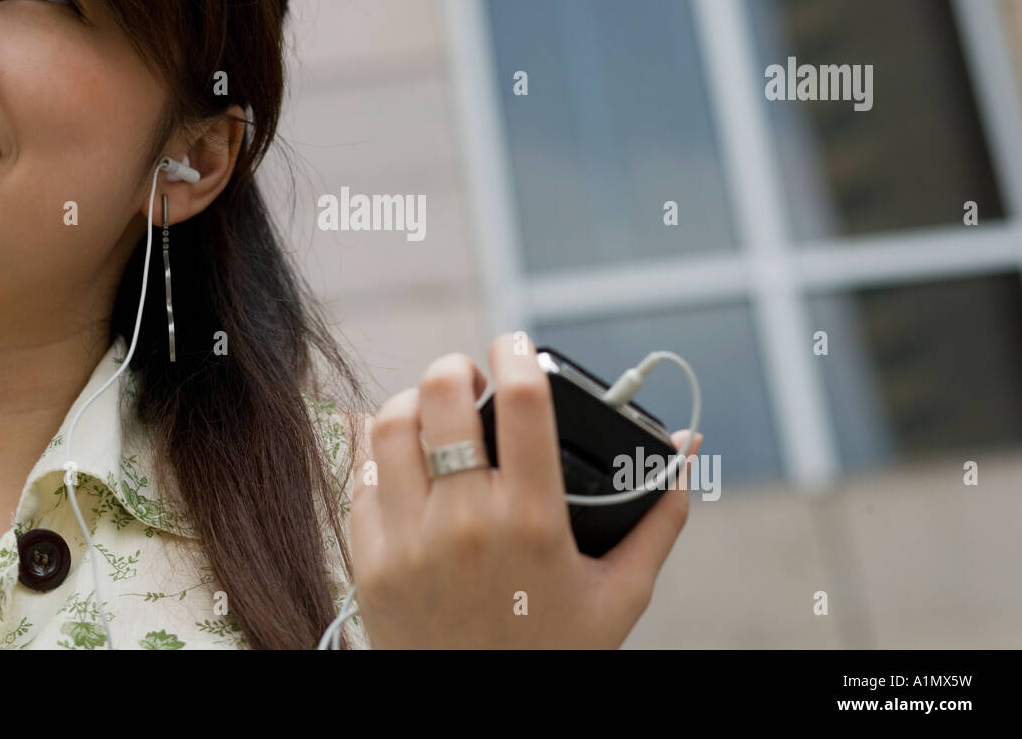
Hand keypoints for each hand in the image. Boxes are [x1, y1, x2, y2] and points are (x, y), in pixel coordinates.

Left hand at [348, 333, 700, 647]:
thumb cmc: (555, 655)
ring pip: (389, 426)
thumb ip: (657, 516)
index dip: (518, 353)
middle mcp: (465, 525)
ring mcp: (408, 543)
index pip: (521, 402)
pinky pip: (361, 482)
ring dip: (412, 404)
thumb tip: (685, 450)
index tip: (517, 346)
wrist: (481, 719)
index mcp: (533, 522)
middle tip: (470, 380)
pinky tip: (408, 471)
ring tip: (434, 416)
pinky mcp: (370, 564)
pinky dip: (382, 462)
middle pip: (439, 394)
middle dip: (456, 369)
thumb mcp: (621, 594)